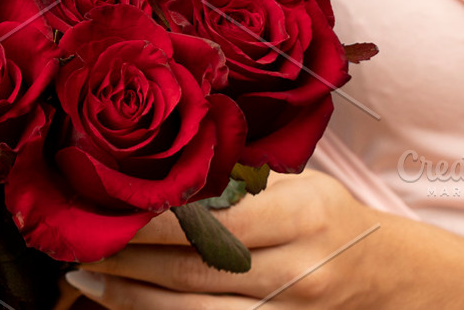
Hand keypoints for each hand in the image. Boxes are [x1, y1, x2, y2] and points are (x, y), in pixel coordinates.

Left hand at [61, 172, 409, 309]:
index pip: (218, 220)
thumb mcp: (297, 181)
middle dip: (132, 259)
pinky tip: (125, 300)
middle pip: (198, 272)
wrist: (381, 275)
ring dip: (133, 296)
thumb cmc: (326, 216)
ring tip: (88, 277)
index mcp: (306, 214)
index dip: (158, 220)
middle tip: (82, 244)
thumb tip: (156, 167)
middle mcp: (301, 270)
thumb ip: (236, 178)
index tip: (110, 210)